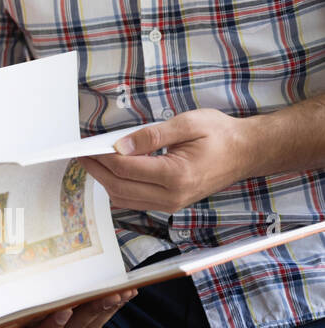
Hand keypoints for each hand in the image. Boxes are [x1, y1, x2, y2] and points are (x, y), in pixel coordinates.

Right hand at [0, 290, 137, 327]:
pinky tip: (120, 299)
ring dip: (106, 311)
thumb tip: (17, 275)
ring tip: (122, 293)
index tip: (64, 311)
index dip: (51, 327)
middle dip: (91, 312)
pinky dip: (107, 313)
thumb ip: (10, 303)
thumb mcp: (0, 311)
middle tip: (110, 294)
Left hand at [80, 108, 252, 212]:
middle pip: (120, 188)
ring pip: (125, 199)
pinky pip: (136, 201)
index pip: (125, 169)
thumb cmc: (220, 134)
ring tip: (91, 162)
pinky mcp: (172, 203)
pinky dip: (119, 189)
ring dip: (105, 182)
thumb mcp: (186, 124)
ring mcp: (173, 203)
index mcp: (176, 174)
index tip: (85, 146)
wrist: (247, 152)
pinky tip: (111, 173)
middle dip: (96, 171)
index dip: (101, 158)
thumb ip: (151, 135)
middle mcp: (173, 195)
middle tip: (80, 156)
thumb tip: (120, 145)